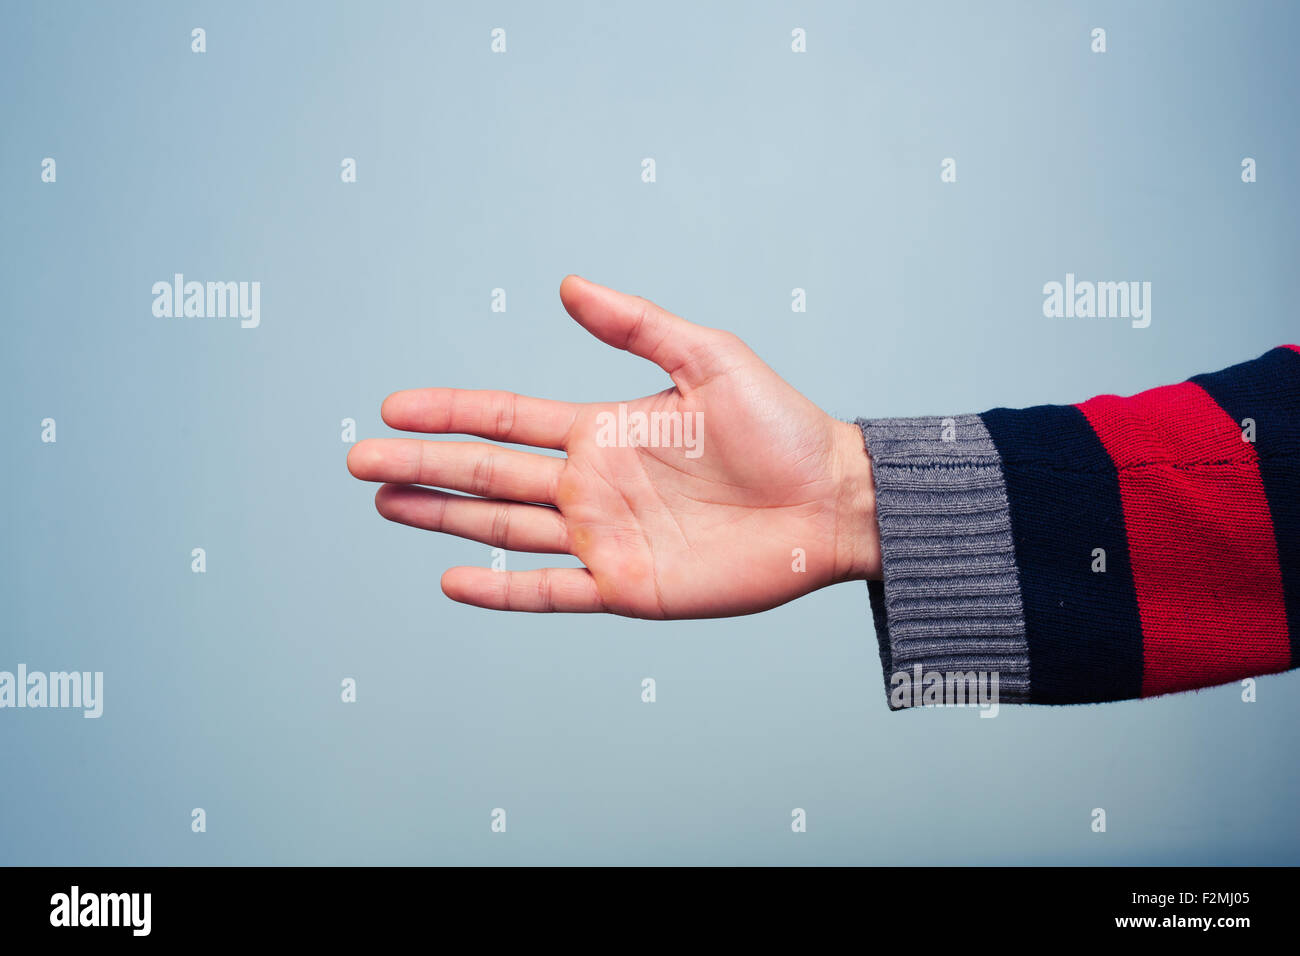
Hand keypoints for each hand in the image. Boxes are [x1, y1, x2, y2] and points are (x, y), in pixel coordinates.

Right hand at [347, 275, 879, 617]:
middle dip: (423, 465)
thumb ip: (636, 325)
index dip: (449, 413)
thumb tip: (565, 284)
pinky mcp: (629, 586)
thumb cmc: (781, 426)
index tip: (393, 407)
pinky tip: (453, 577)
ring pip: (504, 527)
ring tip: (385, 503)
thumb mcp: (707, 357)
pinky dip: (503, 588)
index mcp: (604, 429)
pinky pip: (552, 591)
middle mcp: (592, 485)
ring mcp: (605, 538)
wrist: (832, 500)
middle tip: (357, 460)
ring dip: (443, 516)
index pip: (507, 418)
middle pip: (488, 474)